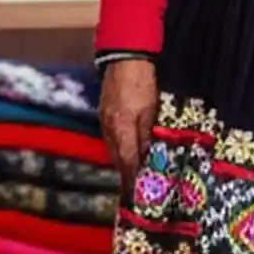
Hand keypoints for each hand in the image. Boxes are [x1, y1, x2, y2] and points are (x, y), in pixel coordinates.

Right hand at [99, 59, 158, 191]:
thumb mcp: (150, 110)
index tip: (136, 194)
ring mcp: (103, 121)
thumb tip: (148, 157)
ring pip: (113, 149)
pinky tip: (126, 151)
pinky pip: (110, 138)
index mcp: (121, 129)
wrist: (124, 59)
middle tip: (136, 188)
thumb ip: (147, 135)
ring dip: (122, 162)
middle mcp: (109, 128)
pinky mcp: (103, 114)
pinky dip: (118, 148)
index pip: (127, 161)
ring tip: (132, 174)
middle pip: (117, 158)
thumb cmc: (141, 83)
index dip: (132, 179)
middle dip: (126, 174)